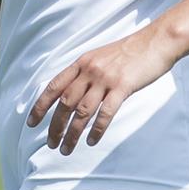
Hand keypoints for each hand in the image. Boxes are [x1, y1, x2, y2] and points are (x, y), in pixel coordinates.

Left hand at [27, 27, 176, 154]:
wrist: (156, 41)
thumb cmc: (130, 51)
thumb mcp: (101, 57)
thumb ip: (86, 72)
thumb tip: (71, 94)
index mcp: (81, 62)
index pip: (54, 86)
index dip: (41, 106)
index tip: (32, 123)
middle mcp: (89, 70)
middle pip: (65, 103)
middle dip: (55, 126)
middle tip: (51, 143)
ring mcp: (106, 78)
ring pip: (82, 112)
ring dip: (72, 133)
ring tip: (67, 148)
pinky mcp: (123, 86)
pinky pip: (105, 113)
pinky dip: (97, 130)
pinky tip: (92, 141)